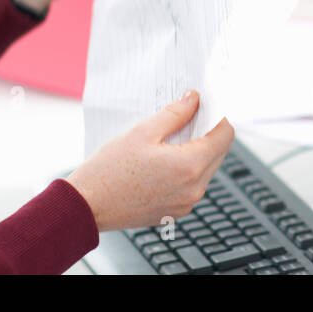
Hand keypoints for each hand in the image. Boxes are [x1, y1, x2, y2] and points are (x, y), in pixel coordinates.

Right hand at [65, 90, 234, 232]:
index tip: (204, 106)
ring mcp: (186, 203)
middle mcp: (195, 188)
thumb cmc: (109, 171)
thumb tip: (194, 99)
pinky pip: (193, 185)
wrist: (87, 207)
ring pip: (207, 169)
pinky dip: (186, 170)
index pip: (225, 135)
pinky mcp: (176, 212)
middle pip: (219, 152)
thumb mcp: (143, 132)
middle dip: (207, 133)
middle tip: (185, 118)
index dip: (217, 116)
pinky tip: (163, 160)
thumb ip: (175, 113)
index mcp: (190, 166)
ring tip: (169, 140)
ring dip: (196, 151)